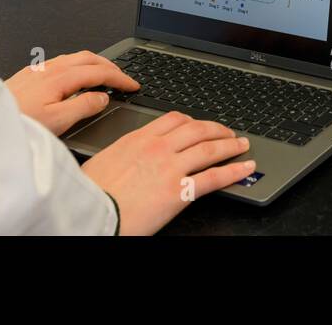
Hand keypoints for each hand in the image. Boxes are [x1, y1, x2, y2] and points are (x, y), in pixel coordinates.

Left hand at [5, 50, 136, 135]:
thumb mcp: (57, 122)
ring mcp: (37, 70)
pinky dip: (77, 65)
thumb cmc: (18, 125)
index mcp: (60, 77)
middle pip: (88, 58)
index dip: (120, 78)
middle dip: (110, 65)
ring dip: (94, 64)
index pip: (99, 72)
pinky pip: (60, 62)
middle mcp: (49, 69)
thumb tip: (103, 97)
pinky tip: (74, 77)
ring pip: (74, 58)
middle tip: (124, 77)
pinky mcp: (28, 75)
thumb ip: (84, 107)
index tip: (132, 85)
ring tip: (105, 75)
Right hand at [81, 111, 256, 234]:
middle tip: (228, 132)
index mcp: (138, 138)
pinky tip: (245, 168)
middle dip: (217, 129)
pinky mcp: (179, 191)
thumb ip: (124, 152)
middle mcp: (158, 147)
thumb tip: (127, 154)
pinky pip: (214, 177)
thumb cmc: (90, 191)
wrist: (87, 212)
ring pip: (209, 148)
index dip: (194, 121)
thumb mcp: (103, 160)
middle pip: (197, 129)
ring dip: (230, 145)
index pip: (174, 119)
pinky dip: (234, 171)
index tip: (201, 124)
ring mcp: (170, 168)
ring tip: (242, 145)